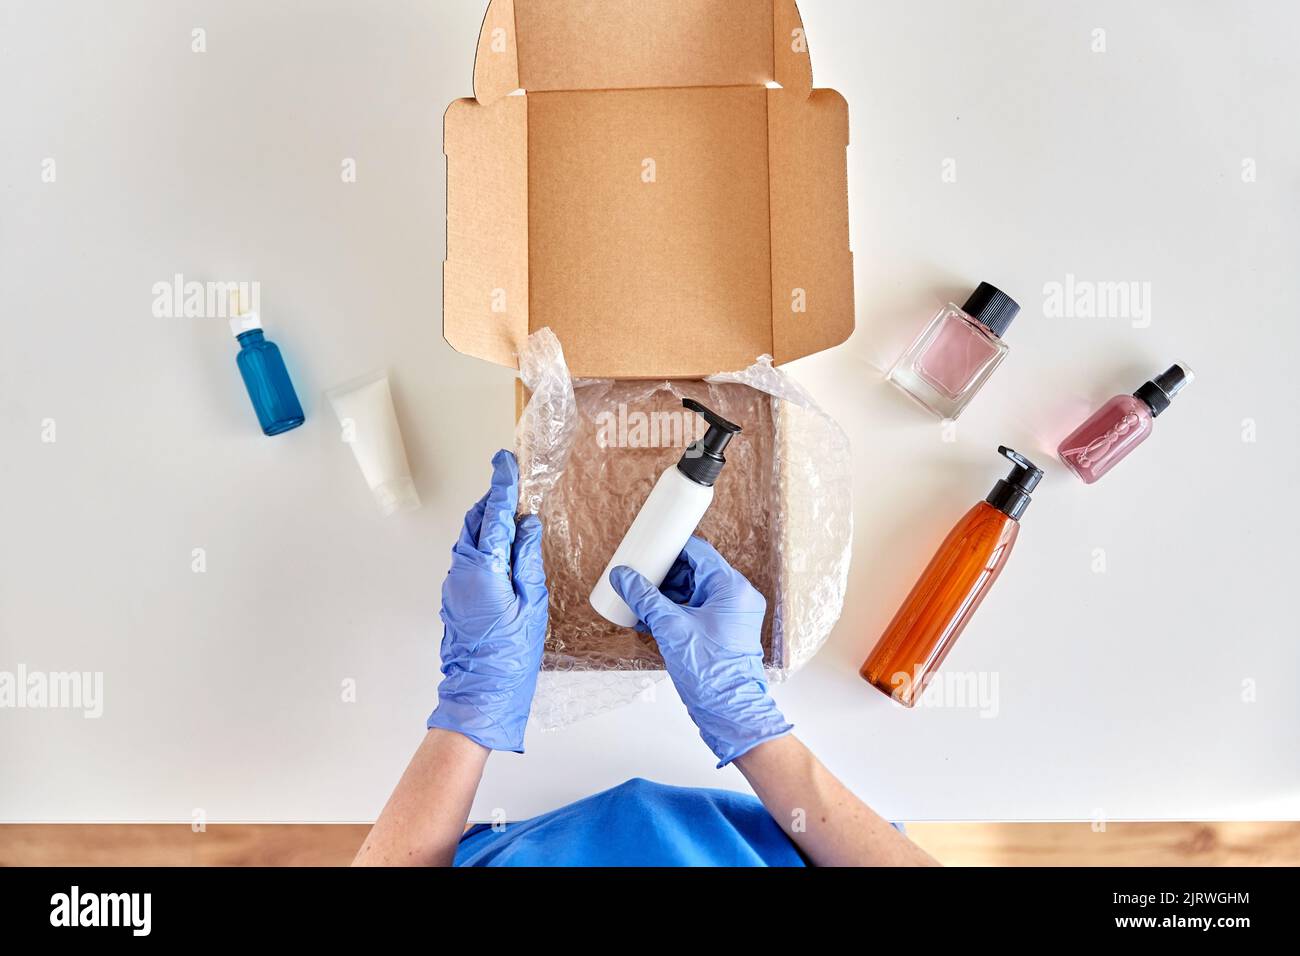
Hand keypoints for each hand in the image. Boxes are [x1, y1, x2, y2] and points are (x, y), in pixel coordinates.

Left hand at [427, 450, 546, 751]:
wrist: (482, 691)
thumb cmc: (510, 654)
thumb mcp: (532, 601)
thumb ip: (527, 558)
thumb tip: (527, 525)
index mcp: (483, 567)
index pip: (493, 514)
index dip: (501, 485)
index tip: (505, 462)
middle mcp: (462, 570)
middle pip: (475, 522)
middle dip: (493, 501)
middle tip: (512, 485)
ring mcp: (455, 584)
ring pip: (469, 539)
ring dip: (489, 523)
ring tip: (513, 517)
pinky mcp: (455, 596)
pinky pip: (468, 558)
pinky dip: (484, 545)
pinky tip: (503, 551)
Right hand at [610, 537, 791, 766]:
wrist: (730, 713)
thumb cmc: (711, 673)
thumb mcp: (670, 628)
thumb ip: (645, 598)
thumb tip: (623, 576)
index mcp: (732, 589)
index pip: (699, 552)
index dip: (671, 548)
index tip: (648, 548)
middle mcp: (736, 598)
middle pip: (696, 571)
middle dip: (664, 575)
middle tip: (638, 576)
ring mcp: (731, 616)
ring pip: (694, 592)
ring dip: (666, 595)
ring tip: (639, 600)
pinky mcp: (723, 633)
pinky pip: (697, 611)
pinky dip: (675, 611)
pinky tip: (649, 618)